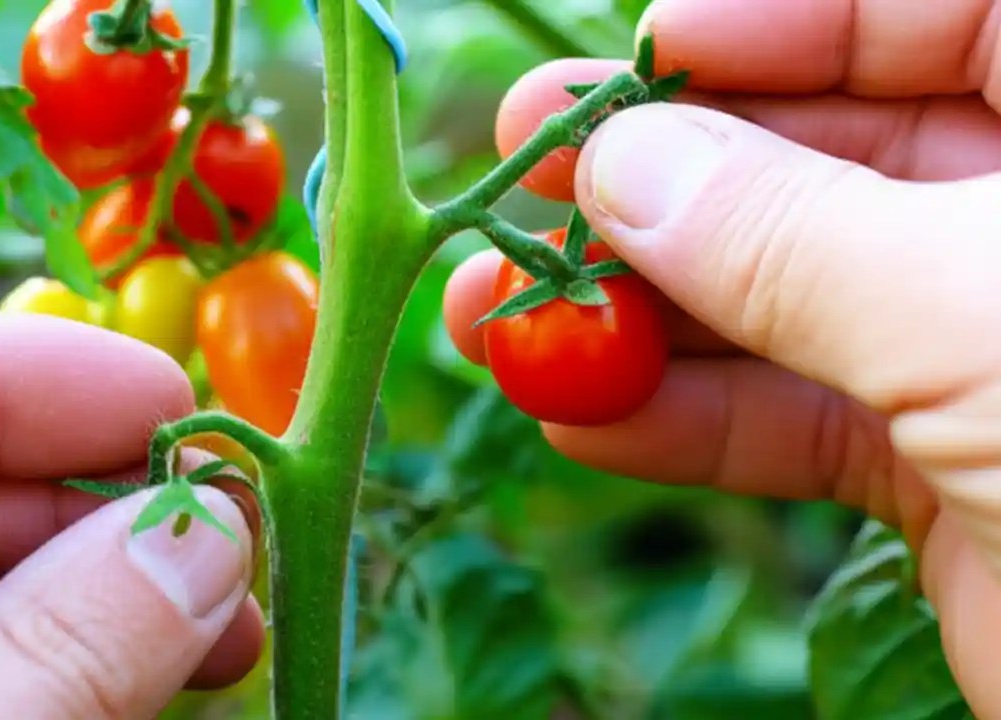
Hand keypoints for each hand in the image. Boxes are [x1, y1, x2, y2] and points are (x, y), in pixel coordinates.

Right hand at [445, 0, 1000, 712]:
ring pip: (792, 303)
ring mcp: (999, 351)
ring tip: (504, 320)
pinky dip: (690, 428)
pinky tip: (584, 425)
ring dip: (641, 320)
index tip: (639, 59)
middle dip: (666, 182)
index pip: (937, 4)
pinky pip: (804, 424)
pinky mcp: (959, 473)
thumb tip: (625, 165)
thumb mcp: (986, 323)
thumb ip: (794, 238)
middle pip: (834, 155)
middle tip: (524, 184)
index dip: (776, 21)